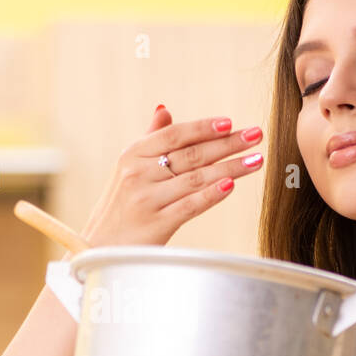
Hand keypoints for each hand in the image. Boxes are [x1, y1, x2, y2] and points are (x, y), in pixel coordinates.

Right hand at [79, 105, 264, 247]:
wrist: (99, 245)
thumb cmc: (121, 205)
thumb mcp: (127, 168)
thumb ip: (150, 139)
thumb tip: (165, 110)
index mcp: (133, 155)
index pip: (175, 135)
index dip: (204, 127)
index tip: (231, 122)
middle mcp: (138, 173)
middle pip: (191, 155)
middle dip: (228, 144)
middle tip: (256, 136)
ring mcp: (146, 199)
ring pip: (196, 178)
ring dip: (230, 168)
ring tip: (256, 160)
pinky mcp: (155, 224)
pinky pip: (190, 206)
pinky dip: (211, 195)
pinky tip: (232, 186)